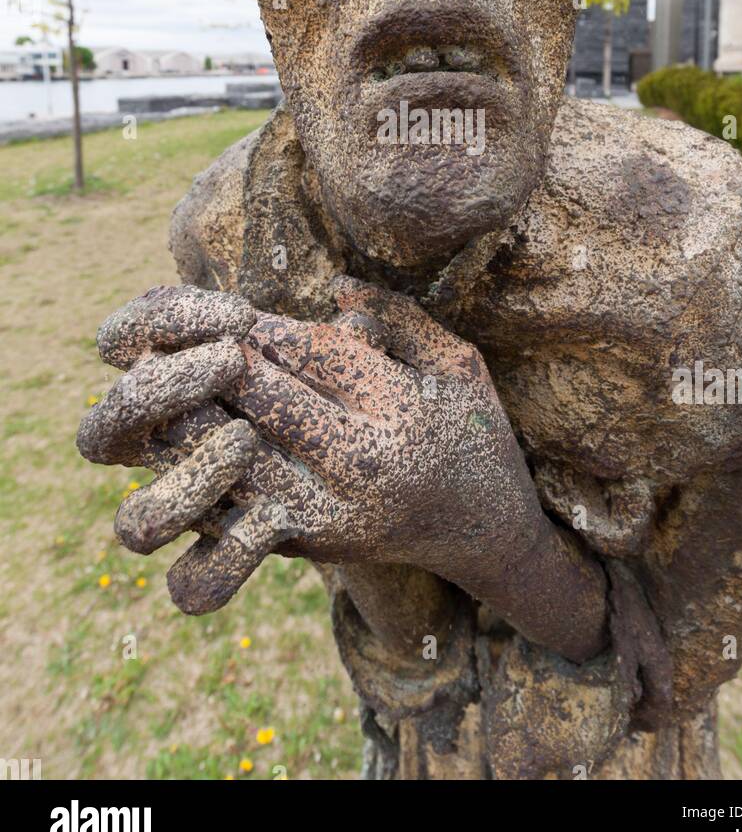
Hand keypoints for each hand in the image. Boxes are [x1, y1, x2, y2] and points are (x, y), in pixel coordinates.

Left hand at [79, 280, 606, 662]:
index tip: (224, 308)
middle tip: (179, 336)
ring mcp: (330, 514)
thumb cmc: (475, 434)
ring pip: (237, 460)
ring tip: (164, 384)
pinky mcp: (308, 545)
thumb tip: (333, 286)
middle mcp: (360, 467)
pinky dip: (204, 479)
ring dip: (195, 417)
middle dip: (218, 363)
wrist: (488, 536)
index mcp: (398, 413)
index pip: (309, 354)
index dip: (256, 326)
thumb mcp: (458, 363)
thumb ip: (400, 318)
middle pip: (263, 401)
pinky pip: (237, 516)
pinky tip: (186, 445)